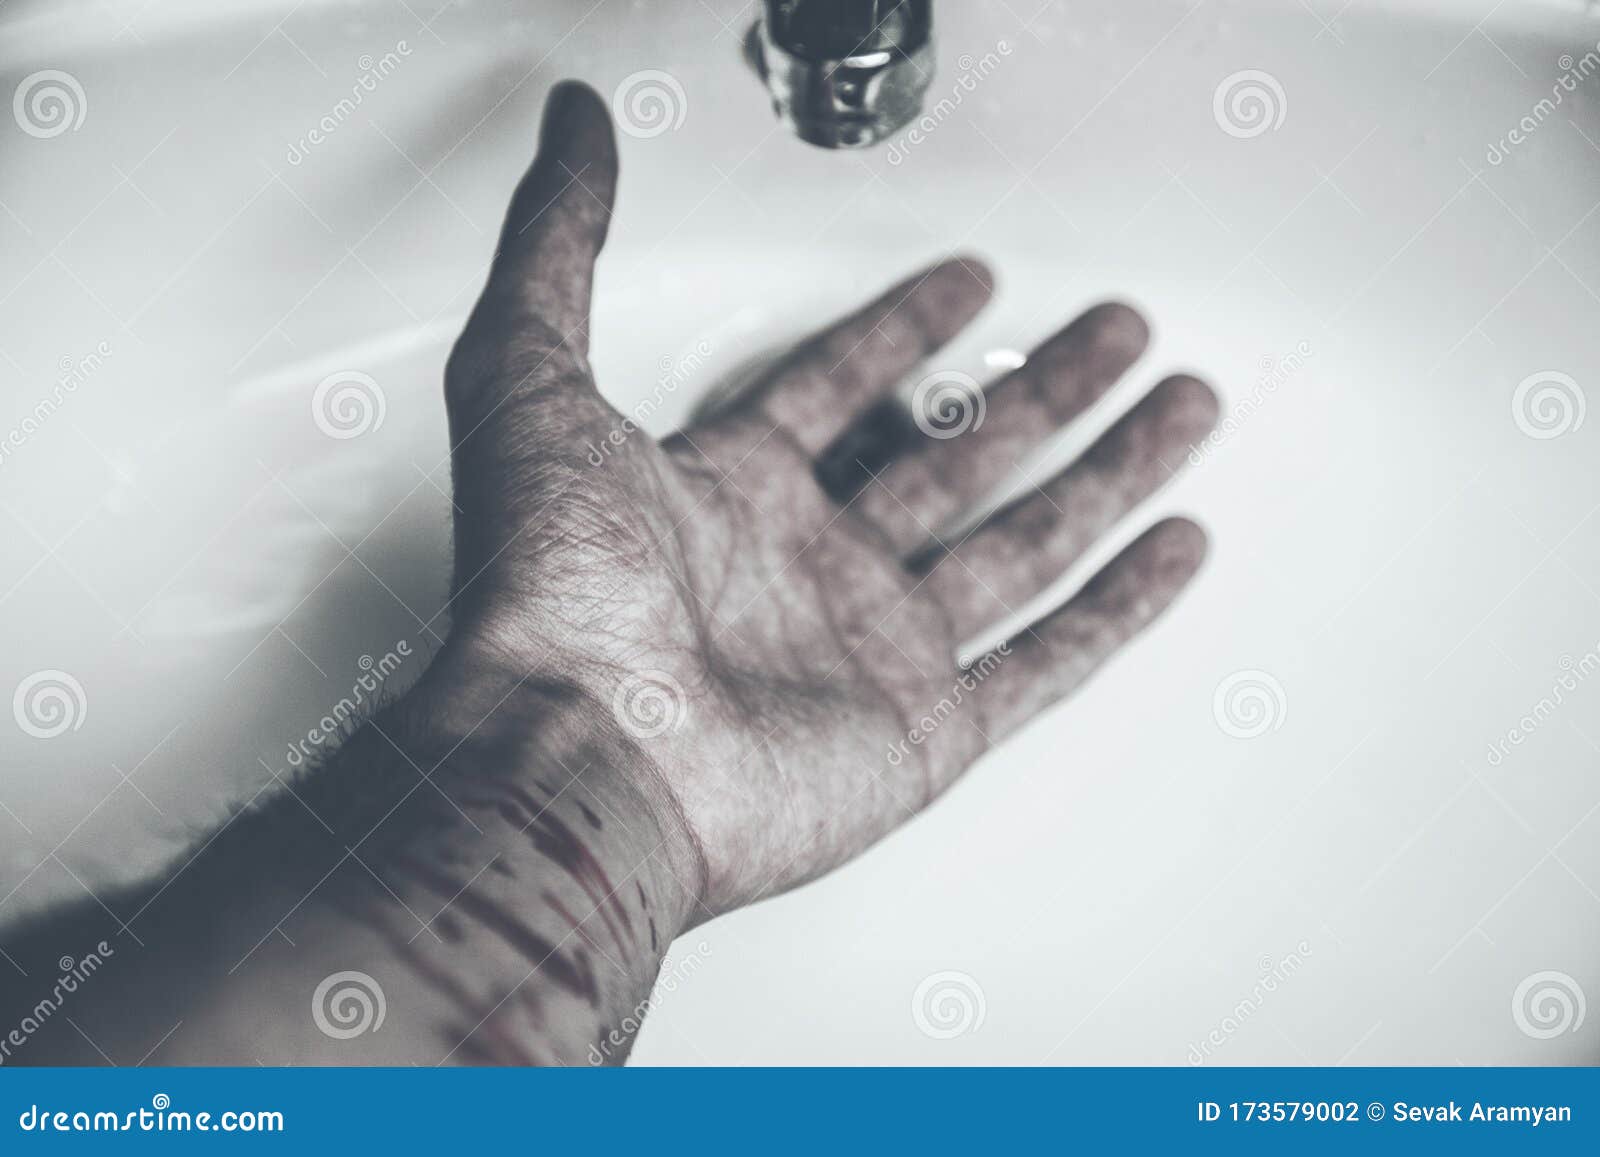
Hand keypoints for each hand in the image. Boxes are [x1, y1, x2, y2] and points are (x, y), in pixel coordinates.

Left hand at [442, 81, 1219, 917]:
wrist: (581, 757)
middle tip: (1113, 330)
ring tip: (1181, 405)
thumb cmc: (551, 596)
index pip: (840, 385)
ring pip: (1024, 543)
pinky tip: (1170, 549)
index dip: (903, 327)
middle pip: (957, 457)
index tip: (967, 280)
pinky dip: (1118, 607)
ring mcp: (874, 650)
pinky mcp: (925, 732)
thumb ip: (557, 247)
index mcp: (731, 491)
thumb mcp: (528, 380)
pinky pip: (1046, 661)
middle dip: (1042, 387)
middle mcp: (810, 569)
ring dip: (1107, 474)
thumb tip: (573, 131)